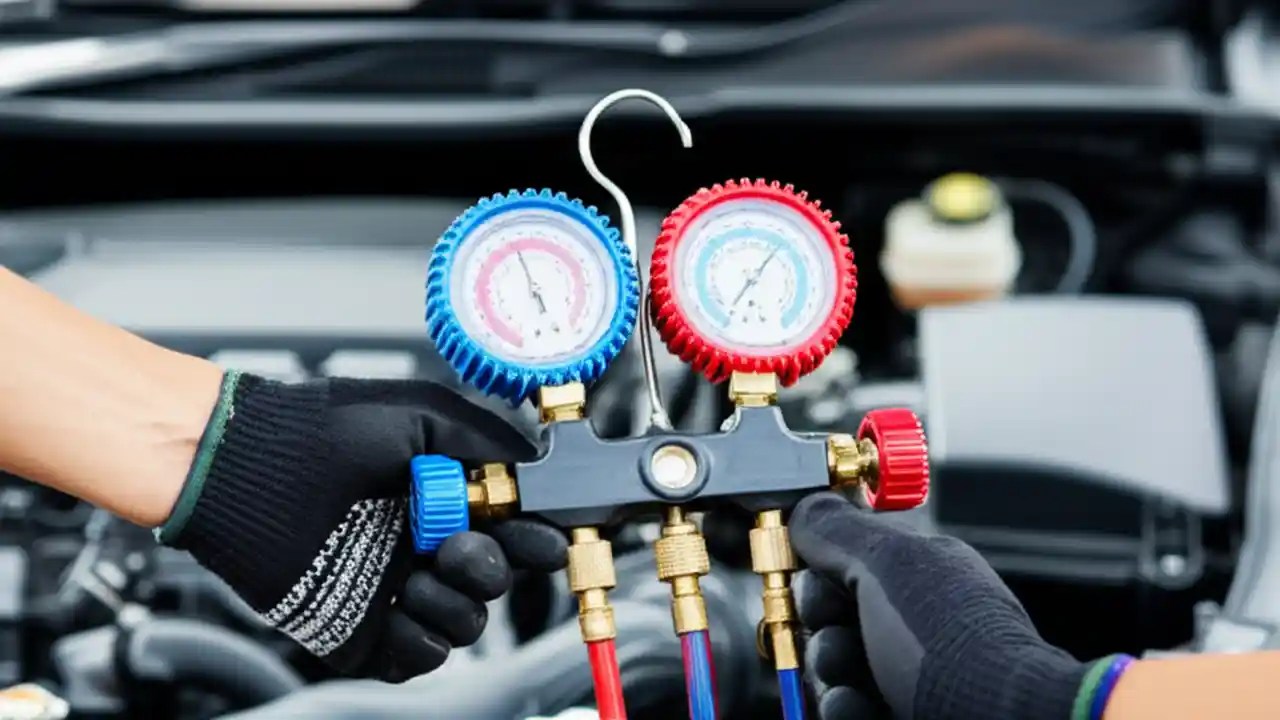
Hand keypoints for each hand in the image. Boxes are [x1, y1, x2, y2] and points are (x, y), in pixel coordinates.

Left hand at [157, 372, 567, 681]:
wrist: (248, 465)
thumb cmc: (322, 429)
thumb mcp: (424, 414)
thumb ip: (487, 440)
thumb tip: (537, 465)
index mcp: (442, 500)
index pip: (510, 532)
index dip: (531, 539)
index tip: (541, 538)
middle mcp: (421, 546)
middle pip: (493, 584)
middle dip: (491, 569)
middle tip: (458, 545)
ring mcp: (391, 590)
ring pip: (462, 624)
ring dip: (456, 604)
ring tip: (419, 571)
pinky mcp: (356, 629)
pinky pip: (414, 658)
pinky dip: (422, 644)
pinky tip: (406, 611)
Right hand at [789, 492, 1089, 719]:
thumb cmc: (952, 642)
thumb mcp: (890, 565)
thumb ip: (840, 531)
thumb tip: (806, 507)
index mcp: (919, 571)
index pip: (848, 552)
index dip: (816, 557)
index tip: (796, 563)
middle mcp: (912, 619)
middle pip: (830, 610)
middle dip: (816, 616)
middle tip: (828, 623)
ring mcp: (904, 671)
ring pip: (831, 661)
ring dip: (826, 665)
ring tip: (846, 676)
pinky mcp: (893, 712)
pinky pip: (843, 705)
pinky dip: (840, 706)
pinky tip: (856, 707)